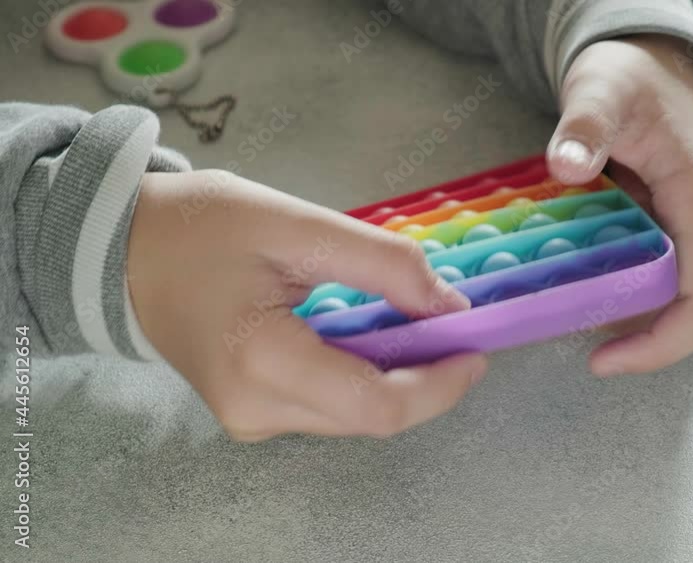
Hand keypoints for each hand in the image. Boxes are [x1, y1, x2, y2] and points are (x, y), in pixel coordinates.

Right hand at [127, 170, 487, 440]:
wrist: (124, 249)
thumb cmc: (200, 227)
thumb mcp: (298, 226)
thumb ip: (382, 264)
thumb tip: (450, 306)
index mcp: (261, 363)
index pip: (377, 405)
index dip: (440, 385)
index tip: (476, 346)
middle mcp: (255, 409)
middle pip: (372, 415)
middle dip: (424, 374)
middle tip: (450, 321)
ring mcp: (250, 418)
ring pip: (354, 414)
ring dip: (396, 372)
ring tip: (409, 318)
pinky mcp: (252, 412)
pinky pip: (329, 405)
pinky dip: (363, 372)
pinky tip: (367, 330)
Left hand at [547, 35, 692, 375]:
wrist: (659, 66)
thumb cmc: (635, 79)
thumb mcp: (603, 90)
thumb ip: (585, 125)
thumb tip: (567, 164)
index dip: (659, 346)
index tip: (602, 361)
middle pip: (686, 312)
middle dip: (629, 334)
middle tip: (562, 323)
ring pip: (672, 301)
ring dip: (620, 313)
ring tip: (562, 299)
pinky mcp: (688, 234)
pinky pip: (660, 280)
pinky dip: (620, 288)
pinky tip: (578, 276)